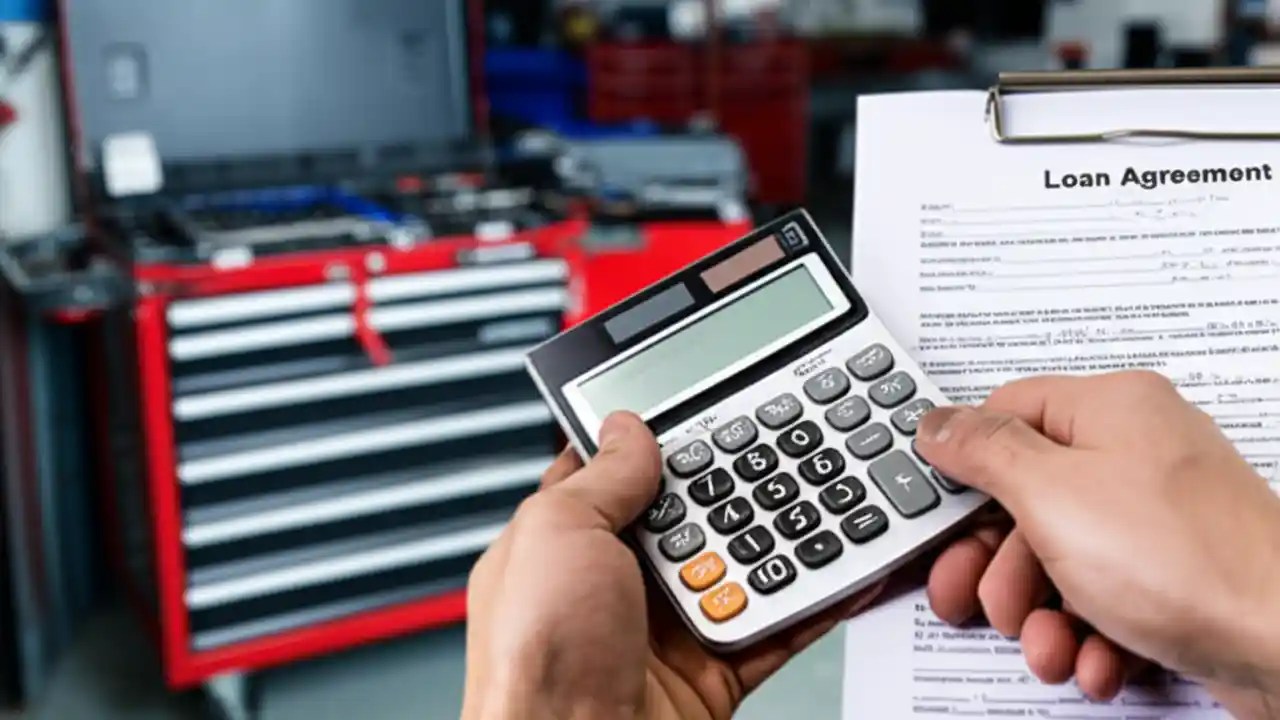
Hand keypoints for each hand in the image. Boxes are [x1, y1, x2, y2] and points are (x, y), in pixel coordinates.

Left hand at [462, 412, 882, 719]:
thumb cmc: (536, 656)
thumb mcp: (557, 533)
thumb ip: (601, 479)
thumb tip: (627, 428)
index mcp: (565, 541)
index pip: (614, 472)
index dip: (656, 439)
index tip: (707, 407)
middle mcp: (615, 581)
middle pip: (691, 513)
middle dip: (733, 487)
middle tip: (783, 449)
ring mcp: (666, 626)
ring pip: (739, 565)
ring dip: (781, 539)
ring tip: (826, 496)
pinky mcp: (712, 670)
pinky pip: (774, 626)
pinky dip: (813, 600)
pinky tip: (844, 569)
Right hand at [918, 371, 1279, 713]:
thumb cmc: (1185, 561)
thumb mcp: (1049, 494)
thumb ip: (983, 451)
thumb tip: (939, 422)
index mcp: (1108, 409)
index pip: (1005, 415)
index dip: (967, 471)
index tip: (944, 518)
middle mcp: (1138, 452)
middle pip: (1028, 499)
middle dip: (1003, 568)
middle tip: (988, 603)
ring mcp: (1162, 514)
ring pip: (1065, 557)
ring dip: (1044, 614)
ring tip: (1052, 648)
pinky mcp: (1180, 571)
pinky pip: (1109, 593)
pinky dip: (1092, 632)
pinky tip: (1096, 659)